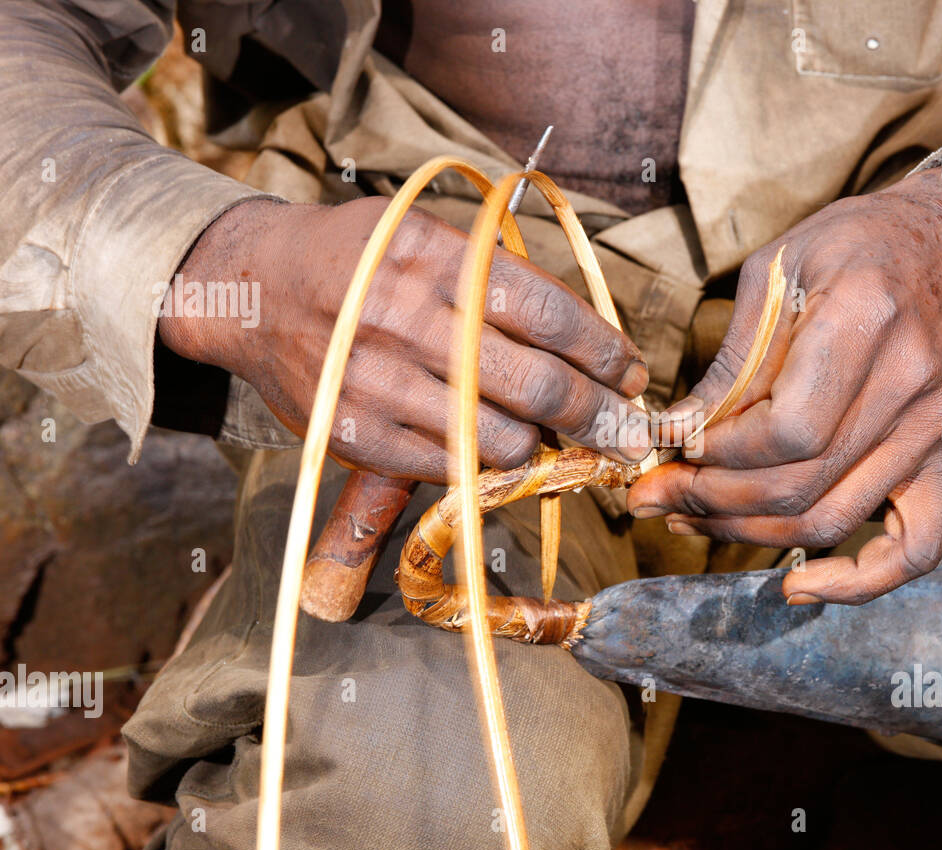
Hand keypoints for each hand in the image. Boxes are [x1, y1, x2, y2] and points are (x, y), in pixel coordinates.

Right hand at [158, 197, 652, 479]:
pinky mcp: (358, 435)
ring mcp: (378, 383)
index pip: (547, 313)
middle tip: (625, 430)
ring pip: (502, 439)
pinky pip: (453, 467)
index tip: (632, 373)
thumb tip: (592, 341)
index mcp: (433, 257)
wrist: (253, 291)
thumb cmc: (360, 259)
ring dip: (546, 445)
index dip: (604, 352)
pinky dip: (491, 464)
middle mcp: (406, 319)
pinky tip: (503, 448)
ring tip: (556, 435)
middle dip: (599, 416)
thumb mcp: (429, 236)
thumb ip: (503, 278)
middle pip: (537, 386)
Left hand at [628, 137, 941, 603]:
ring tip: (692, 520)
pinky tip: (799, 586)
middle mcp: (911, 386)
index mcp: (867, 321)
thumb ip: (732, 358)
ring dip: (750, 533)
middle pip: (801, 485)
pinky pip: (914, 548)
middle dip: (711, 501)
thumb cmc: (857, 246)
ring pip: (833, 519)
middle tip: (655, 497)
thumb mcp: (779, 268)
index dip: (717, 456)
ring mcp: (937, 431)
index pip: (786, 431)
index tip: (672, 448)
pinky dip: (857, 583)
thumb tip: (675, 433)